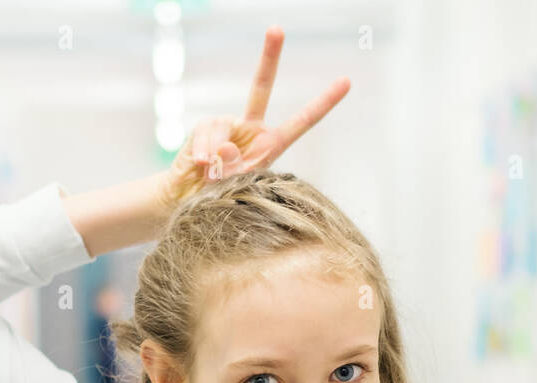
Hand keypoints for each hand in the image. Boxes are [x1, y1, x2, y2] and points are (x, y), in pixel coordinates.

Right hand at [156, 25, 350, 211]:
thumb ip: (236, 170)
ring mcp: (227, 126)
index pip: (301, 122)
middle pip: (261, 87)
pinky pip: (205, 133)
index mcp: (271, 144)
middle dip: (269, 57)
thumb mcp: (236, 190)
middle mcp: (251, 129)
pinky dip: (201, 151)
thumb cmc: (220, 199)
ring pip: (222, 126)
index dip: (323, 102)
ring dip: (215, 153)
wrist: (189, 200)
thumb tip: (227, 146)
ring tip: (210, 173)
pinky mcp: (205, 128)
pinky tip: (199, 165)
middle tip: (276, 28)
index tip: (347, 81)